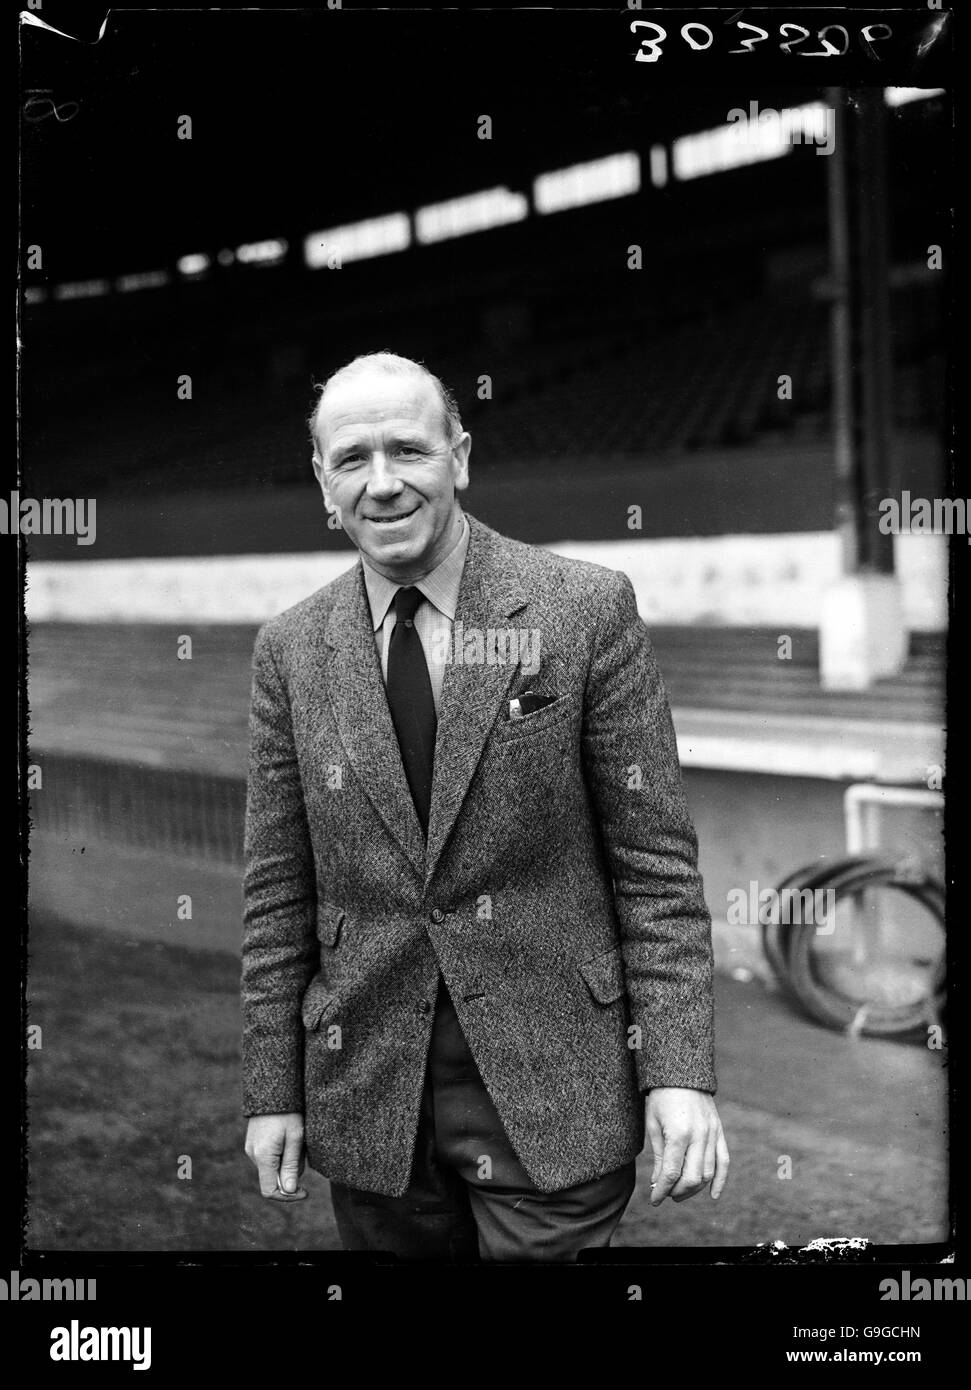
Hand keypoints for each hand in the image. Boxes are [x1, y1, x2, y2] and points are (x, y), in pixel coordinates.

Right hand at [244, 1113, 307, 1199]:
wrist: (274, 1089)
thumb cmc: (289, 1112)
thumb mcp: (295, 1138)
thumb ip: (291, 1166)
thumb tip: (289, 1191)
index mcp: (263, 1156)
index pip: (270, 1191)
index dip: (288, 1196)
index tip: (305, 1191)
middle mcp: (253, 1155)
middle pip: (274, 1179)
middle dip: (291, 1172)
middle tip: (303, 1149)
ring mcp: (251, 1148)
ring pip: (273, 1168)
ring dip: (287, 1161)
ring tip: (296, 1138)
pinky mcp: (253, 1143)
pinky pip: (269, 1158)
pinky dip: (281, 1153)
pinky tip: (289, 1136)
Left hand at [645, 1087, 728, 1205]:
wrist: (681, 1072)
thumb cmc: (661, 1097)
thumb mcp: (653, 1125)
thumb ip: (659, 1157)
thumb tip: (658, 1184)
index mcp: (679, 1134)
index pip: (671, 1173)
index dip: (662, 1191)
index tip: (654, 1200)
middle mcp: (699, 1136)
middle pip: (692, 1178)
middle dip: (677, 1192)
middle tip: (666, 1195)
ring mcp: (712, 1134)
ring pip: (708, 1173)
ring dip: (694, 1189)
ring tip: (680, 1192)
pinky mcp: (719, 1131)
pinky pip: (724, 1161)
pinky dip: (721, 1180)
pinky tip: (714, 1195)